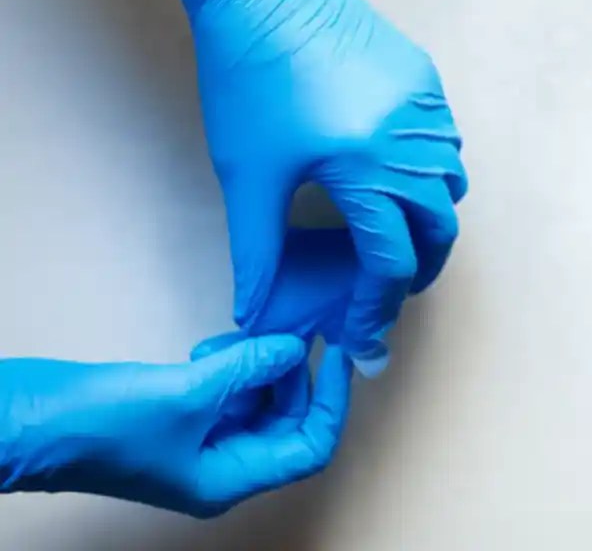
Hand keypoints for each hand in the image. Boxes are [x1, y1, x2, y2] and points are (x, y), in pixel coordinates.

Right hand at [0, 336, 351, 518]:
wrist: (31, 421)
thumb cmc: (101, 425)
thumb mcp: (189, 391)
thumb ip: (249, 368)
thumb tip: (294, 346)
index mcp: (228, 480)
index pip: (308, 448)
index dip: (330, 403)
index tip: (338, 358)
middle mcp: (220, 469)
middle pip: (286, 421)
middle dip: (291, 377)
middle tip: (289, 334)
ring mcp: (198, 444)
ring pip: (257, 402)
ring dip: (257, 368)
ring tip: (236, 344)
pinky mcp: (178, 418)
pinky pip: (226, 392)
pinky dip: (229, 366)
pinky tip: (212, 348)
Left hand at [127, 0, 466, 374]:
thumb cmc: (250, 75)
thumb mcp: (248, 174)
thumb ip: (259, 251)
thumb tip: (253, 311)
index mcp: (367, 169)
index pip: (391, 262)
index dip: (377, 309)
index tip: (365, 340)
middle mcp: (412, 143)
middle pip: (438, 233)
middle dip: (416, 273)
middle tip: (385, 297)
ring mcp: (427, 110)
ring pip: (450, 190)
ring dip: (427, 225)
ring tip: (391, 240)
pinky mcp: (426, 83)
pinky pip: (446, 147)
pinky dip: (429, 179)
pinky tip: (393, 181)